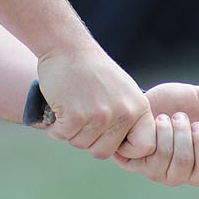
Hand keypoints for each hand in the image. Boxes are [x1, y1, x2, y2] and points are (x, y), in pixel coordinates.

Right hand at [35, 45, 155, 159]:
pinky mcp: (75, 116)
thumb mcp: (123, 90)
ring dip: (70, 132)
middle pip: (103, 151)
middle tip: (81, 120)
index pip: (144, 146)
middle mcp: (123, 114)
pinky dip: (55, 127)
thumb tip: (125, 150)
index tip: (109, 137)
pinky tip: (57, 110)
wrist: (67, 46)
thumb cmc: (92, 69)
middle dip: (88, 140)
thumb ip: (127, 116)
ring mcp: (100, 116)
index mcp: (138, 108)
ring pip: (80, 144)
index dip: (125, 148)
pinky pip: (62, 136)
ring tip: (70, 109)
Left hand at [115, 82, 198, 190]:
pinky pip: (157, 160)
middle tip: (191, 121)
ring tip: (170, 117)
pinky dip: (159, 135)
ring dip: (177, 135)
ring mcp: (163, 173)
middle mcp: (187, 172)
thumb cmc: (171, 102)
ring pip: (181, 166)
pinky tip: (154, 121)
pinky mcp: (141, 167)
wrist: (137, 99)